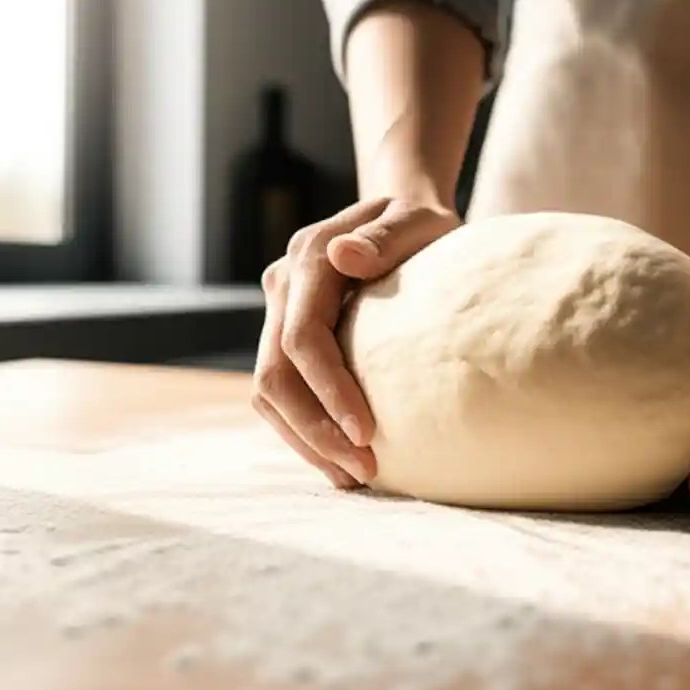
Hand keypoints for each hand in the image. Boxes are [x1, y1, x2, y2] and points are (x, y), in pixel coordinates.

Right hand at [252, 197, 458, 486]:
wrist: (398, 210)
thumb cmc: (421, 220)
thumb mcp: (418, 220)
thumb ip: (385, 238)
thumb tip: (345, 257)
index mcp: (309, 258)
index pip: (303, 338)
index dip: (329, 391)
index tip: (367, 433)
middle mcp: (282, 285)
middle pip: (275, 374)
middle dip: (315, 430)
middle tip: (364, 472)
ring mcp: (278, 311)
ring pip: (268, 391)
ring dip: (306, 441)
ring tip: (353, 478)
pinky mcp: (285, 334)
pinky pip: (281, 392)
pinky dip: (304, 430)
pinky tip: (340, 460)